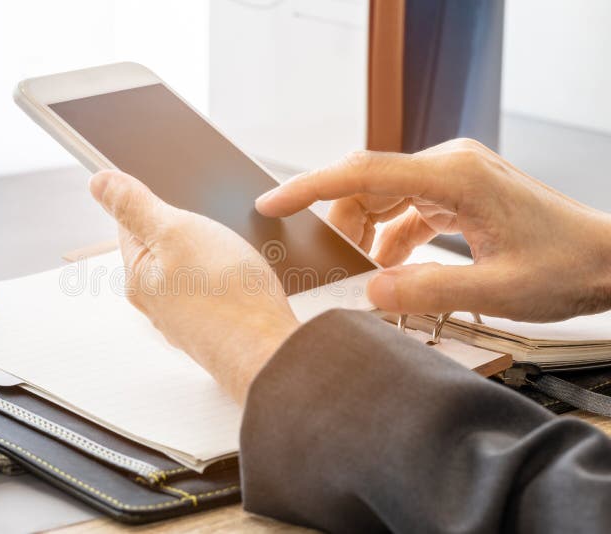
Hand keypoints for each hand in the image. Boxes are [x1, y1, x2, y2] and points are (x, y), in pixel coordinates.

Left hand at [89, 170, 298, 403]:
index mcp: (137, 274)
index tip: (177, 190)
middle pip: (164, 244)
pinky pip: (216, 287)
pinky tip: (248, 274)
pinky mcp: (216, 324)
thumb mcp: (175, 231)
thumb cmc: (226, 298)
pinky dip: (229, 274)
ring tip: (236, 249)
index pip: (130, 222)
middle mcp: (157, 299)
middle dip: (188, 226)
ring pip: (194, 266)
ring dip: (214, 251)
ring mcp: (188, 315)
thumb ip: (136, 205)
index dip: (153, 199)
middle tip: (214, 221)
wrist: (271, 353)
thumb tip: (100, 183)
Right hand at [256, 138, 610, 321]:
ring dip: (364, 232)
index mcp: (455, 175)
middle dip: (339, 223)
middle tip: (325, 264)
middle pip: (367, 183)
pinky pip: (404, 208)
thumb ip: (426, 291)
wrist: (606, 258)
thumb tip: (370, 293)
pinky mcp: (456, 190)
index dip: (310, 187)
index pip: (364, 171)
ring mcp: (452, 175)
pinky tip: (389, 267)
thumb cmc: (564, 266)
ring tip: (360, 271)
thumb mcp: (496, 289)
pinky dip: (389, 237)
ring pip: (381, 195)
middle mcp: (449, 164)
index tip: (273, 202)